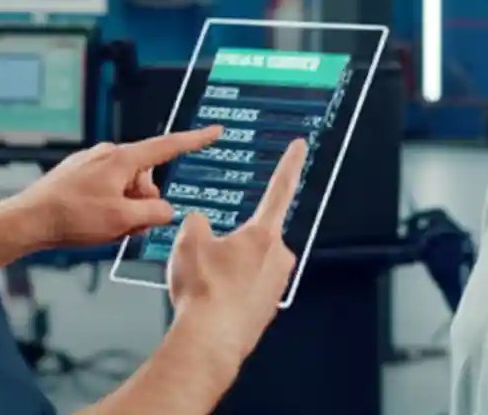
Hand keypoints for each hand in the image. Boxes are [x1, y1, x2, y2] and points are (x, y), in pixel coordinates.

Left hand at [20, 126, 223, 249]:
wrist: (29, 219)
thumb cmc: (72, 217)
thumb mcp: (122, 220)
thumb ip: (154, 212)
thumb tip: (165, 209)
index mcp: (123, 159)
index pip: (168, 146)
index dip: (195, 140)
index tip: (214, 131)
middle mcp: (108, 154)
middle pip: (146, 178)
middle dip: (143, 202)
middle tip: (126, 226)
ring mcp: (91, 162)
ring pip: (126, 187)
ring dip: (124, 208)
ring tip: (103, 227)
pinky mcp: (79, 174)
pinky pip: (107, 189)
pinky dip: (108, 206)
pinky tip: (90, 223)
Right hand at [166, 138, 306, 367]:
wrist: (209, 342)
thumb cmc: (205, 292)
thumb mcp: (188, 241)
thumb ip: (195, 222)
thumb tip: (198, 223)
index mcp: (263, 234)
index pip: (279, 188)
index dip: (288, 164)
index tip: (299, 146)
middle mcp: (278, 258)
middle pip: (253, 236)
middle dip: (230, 244)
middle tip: (206, 260)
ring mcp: (275, 286)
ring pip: (247, 265)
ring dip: (228, 270)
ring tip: (205, 286)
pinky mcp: (267, 309)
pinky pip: (245, 290)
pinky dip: (228, 292)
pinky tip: (210, 301)